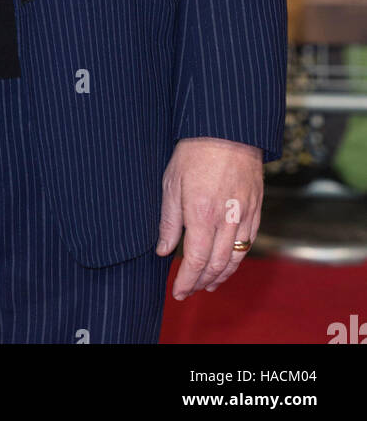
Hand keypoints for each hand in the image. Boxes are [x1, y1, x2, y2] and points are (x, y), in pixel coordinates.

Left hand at [156, 137, 262, 298]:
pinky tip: (228, 262)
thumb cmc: (194, 152)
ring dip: (221, 276)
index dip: (187, 281)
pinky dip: (238, 259)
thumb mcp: (171, 183)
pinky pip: (249, 242)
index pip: (196, 261)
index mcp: (202, 214)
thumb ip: (169, 221)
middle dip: (201, 283)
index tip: (178, 291)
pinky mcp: (256, 208)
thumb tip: (163, 250)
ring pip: (235, 258)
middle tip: (189, 291)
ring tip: (208, 284)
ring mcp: (244, 215)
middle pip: (216, 265)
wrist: (227, 129)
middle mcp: (226, 219)